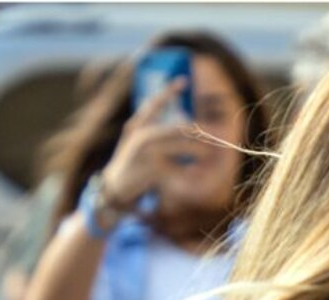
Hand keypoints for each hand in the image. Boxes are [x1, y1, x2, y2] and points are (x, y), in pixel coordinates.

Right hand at [100, 78, 199, 209]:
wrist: (113, 189)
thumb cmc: (132, 166)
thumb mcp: (137, 144)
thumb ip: (155, 134)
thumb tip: (182, 122)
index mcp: (137, 126)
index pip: (154, 103)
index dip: (168, 91)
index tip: (184, 80)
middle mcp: (140, 135)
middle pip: (177, 128)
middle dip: (198, 132)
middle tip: (214, 136)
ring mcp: (145, 153)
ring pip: (179, 147)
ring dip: (197, 150)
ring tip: (209, 154)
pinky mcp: (150, 171)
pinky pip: (176, 169)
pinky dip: (188, 172)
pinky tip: (197, 174)